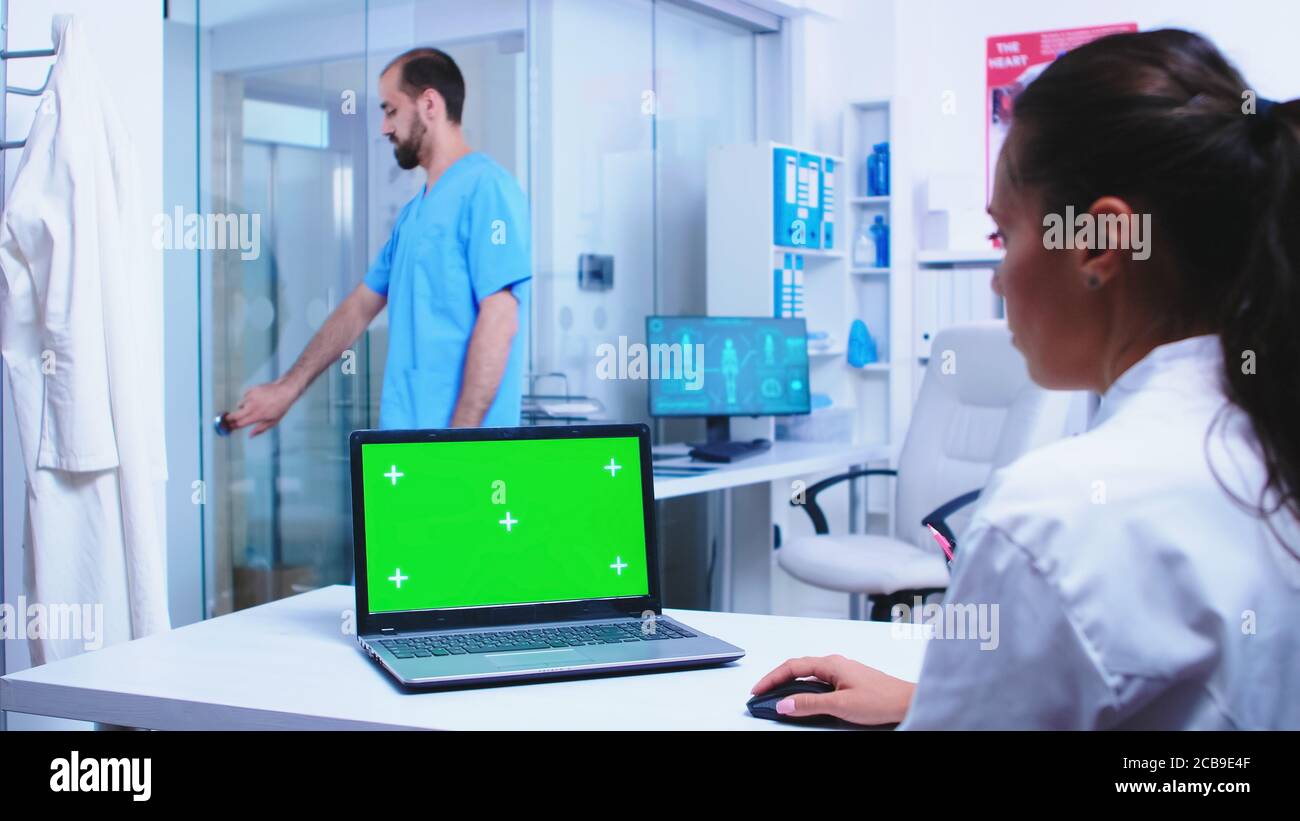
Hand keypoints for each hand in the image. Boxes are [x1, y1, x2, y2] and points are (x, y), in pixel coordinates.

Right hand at [225, 379, 297, 436]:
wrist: (284, 391)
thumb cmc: (280, 408)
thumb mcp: (273, 421)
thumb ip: (260, 429)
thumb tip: (250, 435)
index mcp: (256, 416)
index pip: (240, 424)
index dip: (232, 427)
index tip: (228, 428)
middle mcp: (251, 407)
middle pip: (234, 415)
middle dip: (229, 419)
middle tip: (227, 420)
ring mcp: (250, 397)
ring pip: (239, 404)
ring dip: (242, 407)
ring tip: (254, 406)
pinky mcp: (251, 390)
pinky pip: (245, 396)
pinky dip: (248, 399)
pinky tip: (257, 398)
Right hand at [751, 654, 914, 725]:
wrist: (908, 702)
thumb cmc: (882, 699)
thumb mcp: (840, 705)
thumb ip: (810, 704)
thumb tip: (784, 704)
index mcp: (830, 664)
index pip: (791, 667)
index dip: (771, 678)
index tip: (758, 690)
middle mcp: (835, 663)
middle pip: (797, 668)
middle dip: (777, 679)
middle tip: (762, 693)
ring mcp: (842, 671)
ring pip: (808, 674)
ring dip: (790, 684)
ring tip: (777, 696)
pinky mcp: (847, 681)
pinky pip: (818, 680)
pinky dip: (803, 688)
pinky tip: (803, 698)